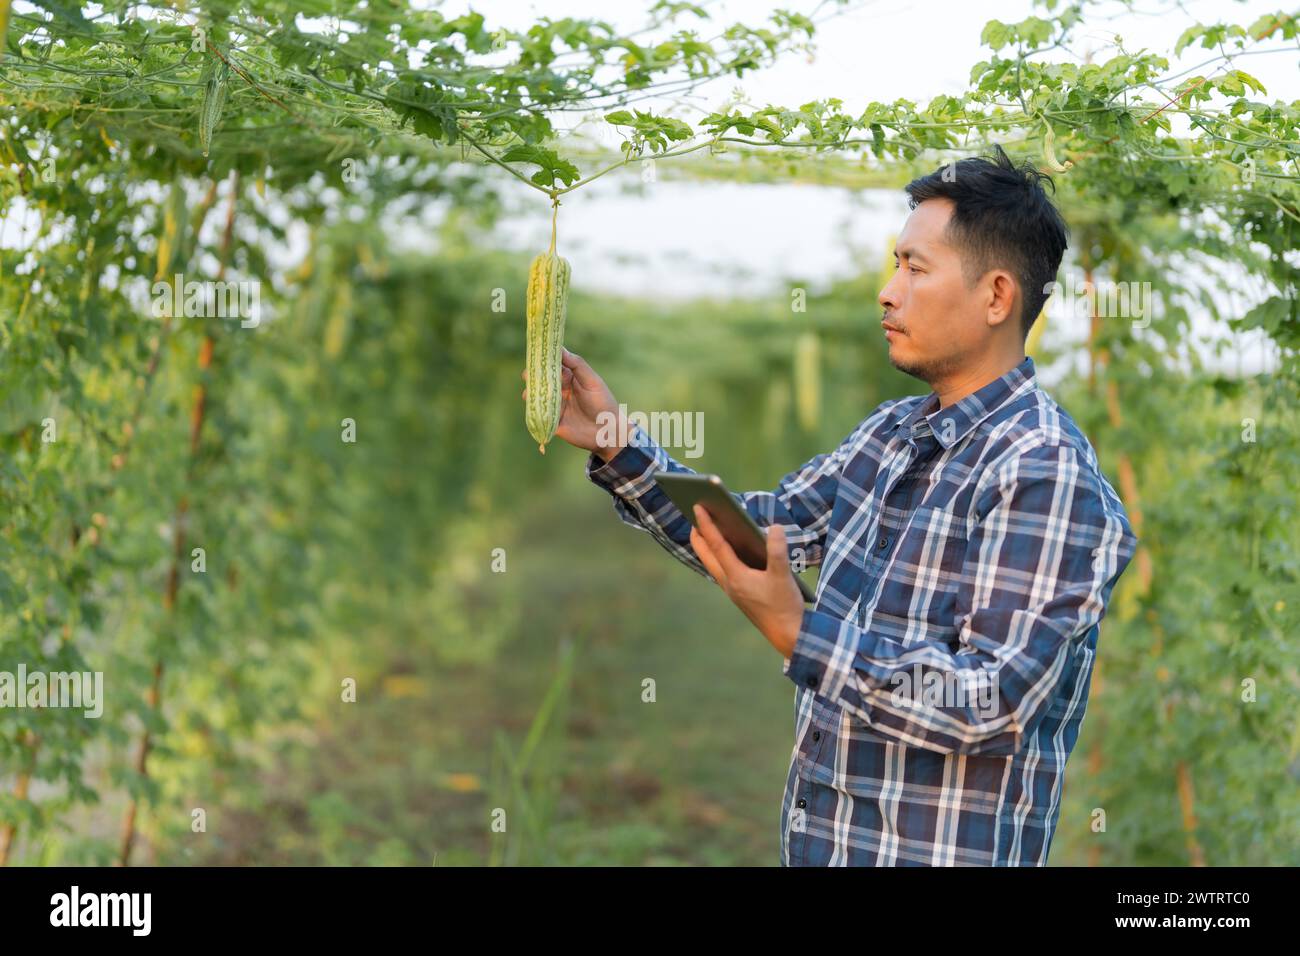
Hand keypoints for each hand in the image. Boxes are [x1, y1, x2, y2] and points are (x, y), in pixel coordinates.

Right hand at [521, 348, 624, 459]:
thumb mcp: (591, 381)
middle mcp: (560, 391)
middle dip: (532, 378)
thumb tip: (560, 348)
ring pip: (538, 398)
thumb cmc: (603, 402)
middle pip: (542, 382)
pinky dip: (534, 412)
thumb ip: (577, 364)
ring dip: (530, 395)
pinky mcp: (553, 422)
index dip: (542, 361)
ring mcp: (555, 406)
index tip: (534, 355)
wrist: (608, 431)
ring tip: (528, 395)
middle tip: (527, 376)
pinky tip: (532, 409)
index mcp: (569, 378)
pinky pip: (540, 416)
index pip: (552, 366)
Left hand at [689, 505, 805, 658]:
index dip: (707, 524)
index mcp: (736, 576)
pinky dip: (720, 557)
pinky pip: (724, 571)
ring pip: (713, 564)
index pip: (717, 545)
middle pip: (707, 555)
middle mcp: (730, 583)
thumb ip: (778, 550)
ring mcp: (734, 591)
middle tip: (694, 516)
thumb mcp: (784, 576)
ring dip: (708, 547)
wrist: (788, 636)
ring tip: (707, 530)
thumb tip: (774, 527)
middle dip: (699, 535)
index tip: (697, 506)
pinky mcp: (741, 595)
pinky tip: (729, 552)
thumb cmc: (785, 606)